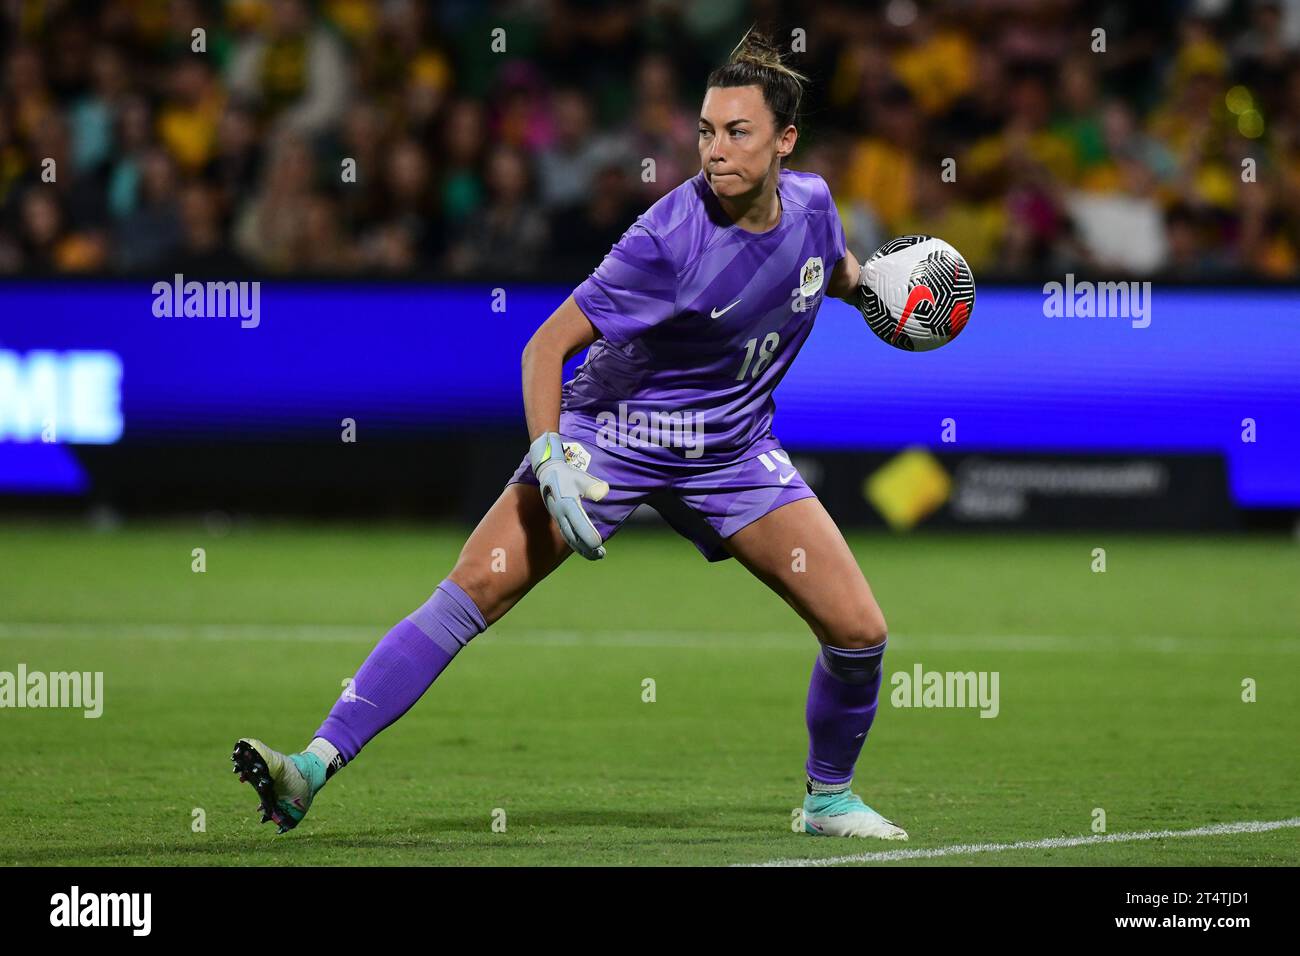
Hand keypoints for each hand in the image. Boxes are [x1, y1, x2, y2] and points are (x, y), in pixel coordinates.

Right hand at [529, 432, 609, 559]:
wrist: (548, 472)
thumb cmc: (567, 474)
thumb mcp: (580, 476)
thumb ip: (591, 485)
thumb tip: (603, 492)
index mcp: (568, 504)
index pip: (579, 524)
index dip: (588, 536)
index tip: (599, 544)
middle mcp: (561, 514)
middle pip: (574, 537)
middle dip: (588, 548)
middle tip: (601, 555)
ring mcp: (559, 518)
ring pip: (570, 539)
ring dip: (583, 549)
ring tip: (597, 556)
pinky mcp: (558, 519)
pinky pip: (567, 535)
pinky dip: (576, 545)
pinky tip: (585, 549)